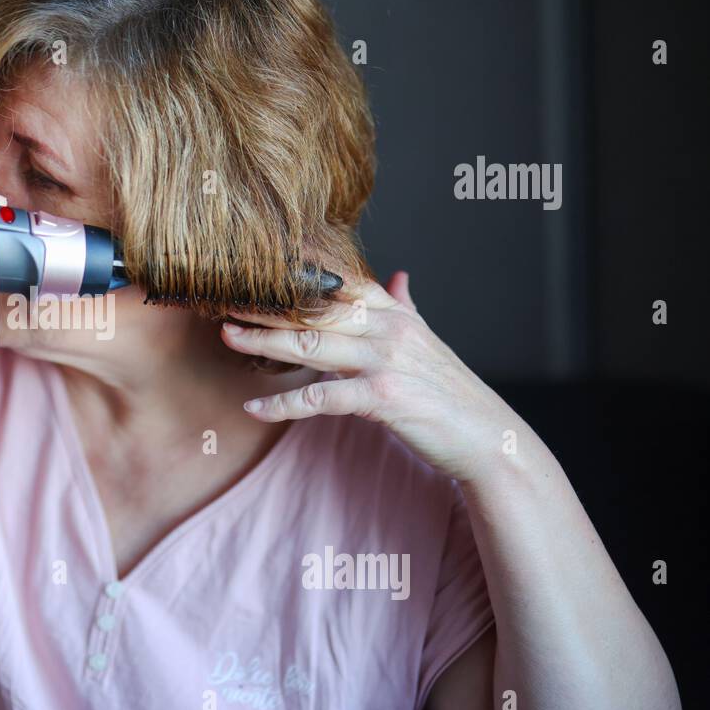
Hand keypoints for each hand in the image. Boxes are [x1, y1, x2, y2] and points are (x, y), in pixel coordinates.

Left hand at [220, 271, 517, 481]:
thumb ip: (406, 308)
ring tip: (228, 337)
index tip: (254, 270)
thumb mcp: (426, 342)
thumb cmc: (450, 394)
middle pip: (315, 309)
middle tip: (223, 300)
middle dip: (266, 305)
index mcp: (395, 313)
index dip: (295, 275)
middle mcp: (390, 329)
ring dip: (264, 340)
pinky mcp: (382, 397)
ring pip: (311, 344)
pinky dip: (283, 404)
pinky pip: (321, 397)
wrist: (486, 439)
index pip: (338, 283)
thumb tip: (398, 276)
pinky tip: (254, 407)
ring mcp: (386, 361)